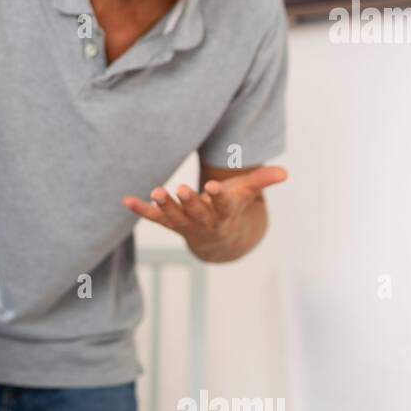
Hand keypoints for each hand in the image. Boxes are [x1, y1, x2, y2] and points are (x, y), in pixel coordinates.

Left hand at [123, 166, 287, 247]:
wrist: (219, 239)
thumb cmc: (232, 207)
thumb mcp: (247, 194)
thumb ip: (263, 182)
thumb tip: (284, 172)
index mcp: (224, 212)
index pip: (223, 204)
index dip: (218, 196)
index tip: (213, 186)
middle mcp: (204, 220)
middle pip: (196, 212)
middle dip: (189, 201)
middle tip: (181, 189)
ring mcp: (185, 223)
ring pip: (174, 217)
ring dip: (164, 205)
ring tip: (156, 191)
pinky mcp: (169, 223)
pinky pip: (154, 218)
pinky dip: (140, 210)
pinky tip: (126, 200)